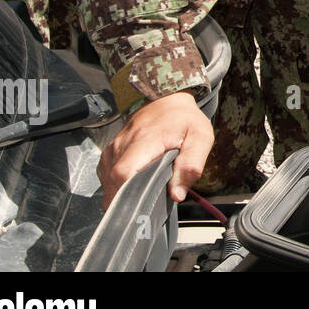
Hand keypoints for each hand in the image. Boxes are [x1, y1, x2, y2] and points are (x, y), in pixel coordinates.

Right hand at [97, 91, 213, 210]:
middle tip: (147, 209)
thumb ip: (191, 165)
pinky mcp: (110, 154)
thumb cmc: (184, 119)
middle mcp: (122, 145)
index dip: (130, 194)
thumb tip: (177, 195)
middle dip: (128, 201)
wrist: (167, 99)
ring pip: (108, 184)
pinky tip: (136, 186)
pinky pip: (108, 178)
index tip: (143, 207)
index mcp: (144, 140)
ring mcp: (113, 149)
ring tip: (143, 195)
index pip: (124, 173)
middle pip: (113, 183)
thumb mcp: (200, 138)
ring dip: (123, 194)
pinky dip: (119, 187)